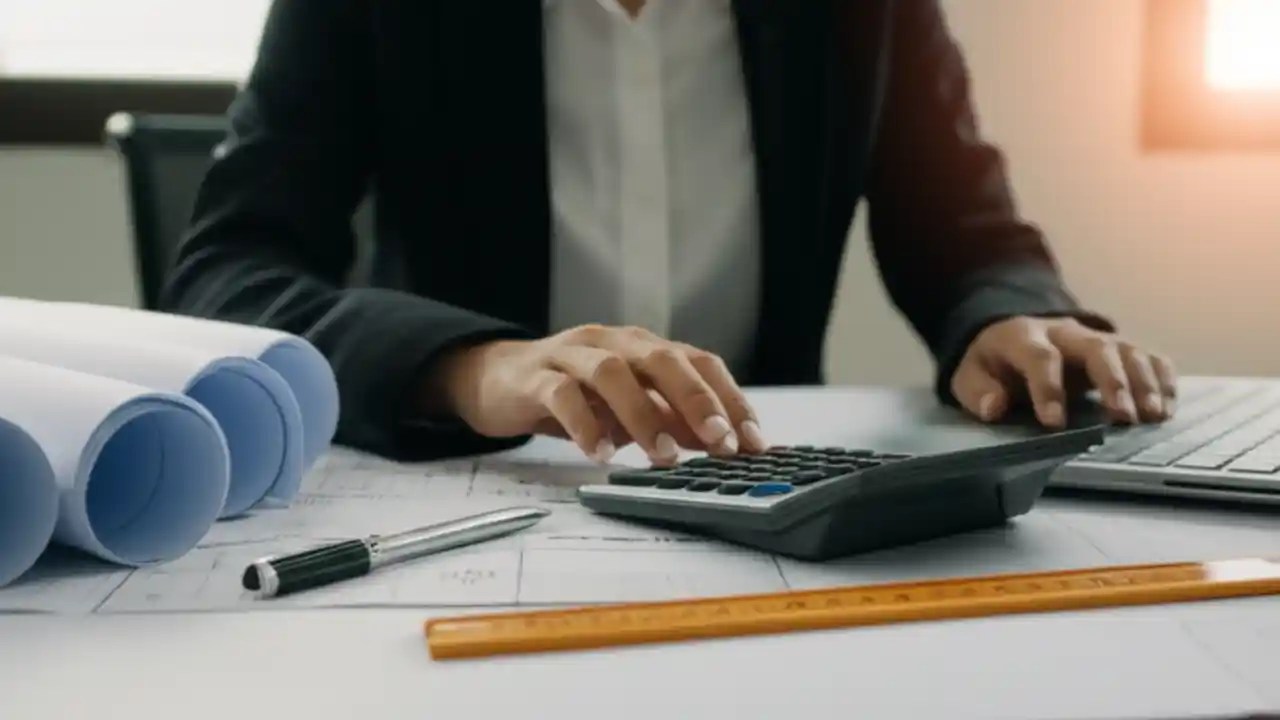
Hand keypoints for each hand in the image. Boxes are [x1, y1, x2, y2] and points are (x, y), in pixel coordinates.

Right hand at [427, 324, 766, 464]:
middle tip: (718, 441)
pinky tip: (599, 454)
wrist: (496, 381)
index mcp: (643, 348)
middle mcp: (613, 343)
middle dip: (696, 399)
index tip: (753, 441)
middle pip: (662, 359)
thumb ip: (672, 421)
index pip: (699, 362)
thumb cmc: (572, 395)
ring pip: (612, 372)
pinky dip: (584, 423)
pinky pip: (562, 394)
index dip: (730, 398)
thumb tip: (725, 444)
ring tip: (662, 454)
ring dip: (643, 413)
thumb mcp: (628, 410)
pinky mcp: (535, 377)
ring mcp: (572, 355)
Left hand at [950, 316, 1177, 427]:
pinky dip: (1163, 379)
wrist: (1010, 334)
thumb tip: (994, 408)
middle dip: (1113, 382)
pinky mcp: (1118, 349)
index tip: (1053, 423)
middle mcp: (1066, 333)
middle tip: (1123, 418)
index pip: (1040, 358)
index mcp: (1024, 337)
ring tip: (1153, 416)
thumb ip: (979, 392)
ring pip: (1128, 351)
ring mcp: (1096, 338)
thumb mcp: (970, 376)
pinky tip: (1167, 407)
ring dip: (1144, 383)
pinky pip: (1148, 356)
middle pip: (1097, 349)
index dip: (1047, 389)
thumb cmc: (993, 364)